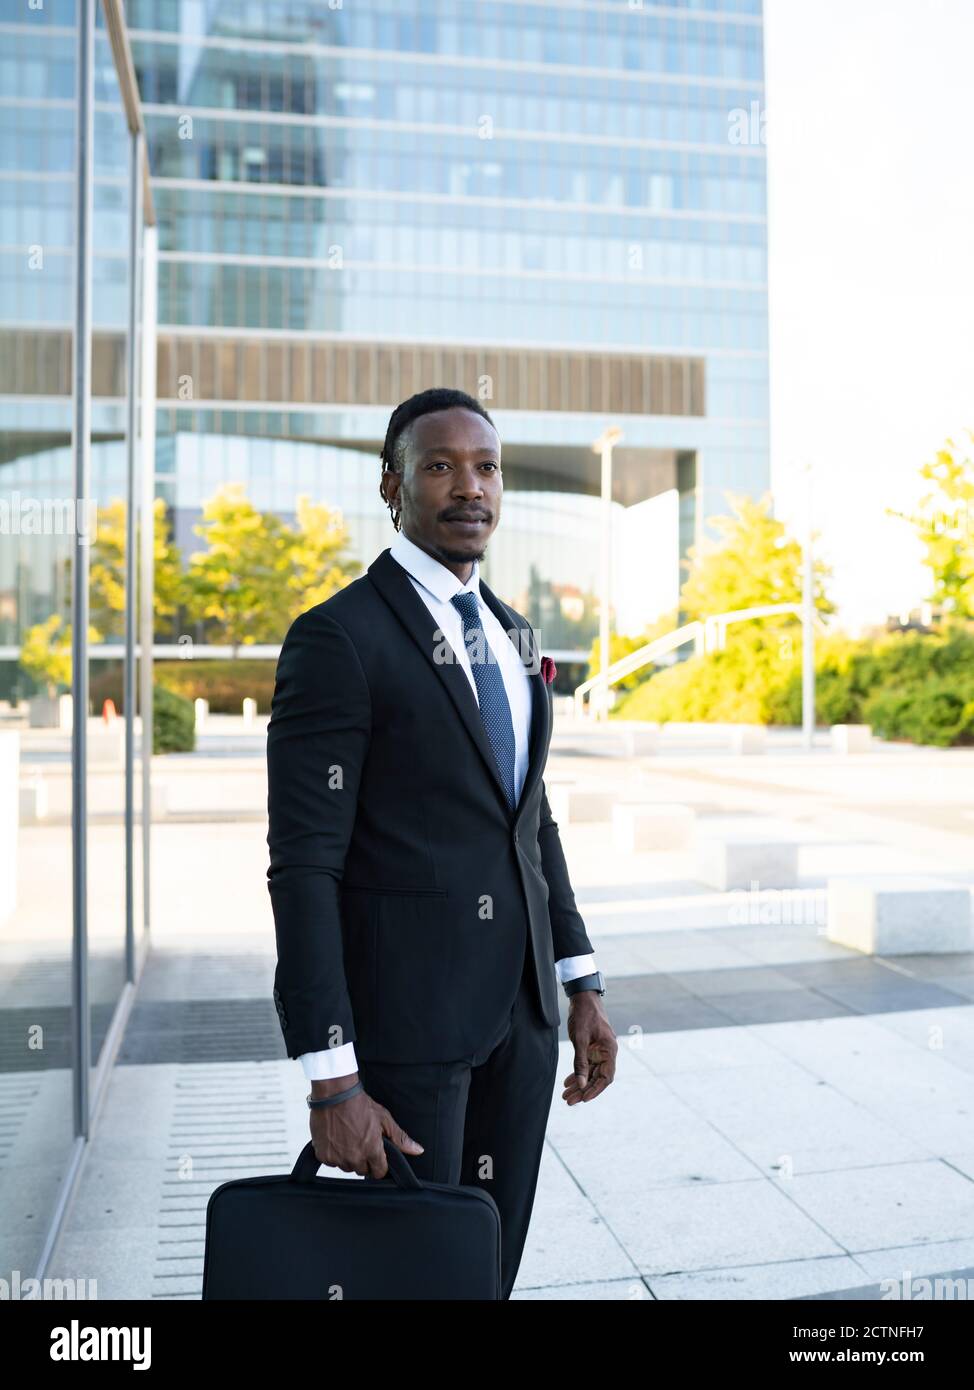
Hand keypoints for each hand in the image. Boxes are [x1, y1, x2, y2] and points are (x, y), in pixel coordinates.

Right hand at [309, 1074, 423, 1177]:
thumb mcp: (384, 1119)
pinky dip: (333, 1153)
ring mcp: (338, 1158)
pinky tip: (336, 1138)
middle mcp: (354, 1158)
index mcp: (372, 1151)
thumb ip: (400, 1138)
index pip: (379, 1172)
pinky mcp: (323, 1155)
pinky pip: (331, 1162)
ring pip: (346, 1167)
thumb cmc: (359, 1104)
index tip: (376, 1155)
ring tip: (348, 1138)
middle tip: (360, 1141)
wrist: (334, 1094)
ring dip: (348, 1157)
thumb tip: (418, 1150)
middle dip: (364, 1159)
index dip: (380, 1164)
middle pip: (362, 1170)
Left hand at [562, 992, 616, 1104]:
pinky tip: (568, 1082)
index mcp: (609, 1050)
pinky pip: (586, 1065)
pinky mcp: (592, 1048)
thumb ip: (581, 1062)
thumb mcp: (580, 1039)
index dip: (595, 1090)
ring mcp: (599, 1051)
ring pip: (591, 1073)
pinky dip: (578, 1074)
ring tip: (566, 1095)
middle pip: (597, 1078)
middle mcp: (607, 1053)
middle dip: (583, 1090)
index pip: (606, 1077)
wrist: (583, 997)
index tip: (583, 1099)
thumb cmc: (584, 1015)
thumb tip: (581, 1084)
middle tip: (568, 1100)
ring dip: (579, 1084)